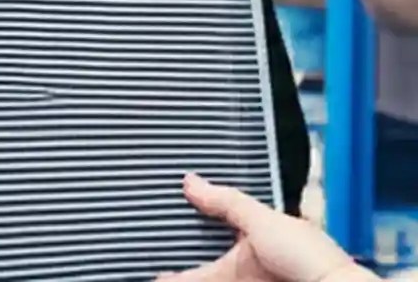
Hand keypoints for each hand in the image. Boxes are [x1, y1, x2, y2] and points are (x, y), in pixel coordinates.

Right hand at [156, 173, 376, 281]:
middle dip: (173, 254)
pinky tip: (162, 278)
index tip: (159, 213)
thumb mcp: (264, 220)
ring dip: (178, 274)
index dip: (188, 219)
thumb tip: (188, 179)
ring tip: (150, 273)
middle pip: (202, 256)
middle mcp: (246, 259)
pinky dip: (186, 279)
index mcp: (254, 235)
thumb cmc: (306, 254)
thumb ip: (227, 202)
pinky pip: (206, 281)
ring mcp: (243, 279)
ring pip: (202, 274)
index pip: (214, 223)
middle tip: (143, 249)